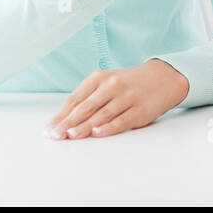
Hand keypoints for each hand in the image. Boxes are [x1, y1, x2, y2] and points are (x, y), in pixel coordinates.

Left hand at [44, 60, 189, 139]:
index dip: (61, 115)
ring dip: (84, 126)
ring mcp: (127, 97)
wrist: (163, 77)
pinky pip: (122, 120)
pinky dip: (108, 127)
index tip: (49, 129)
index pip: (75, 99)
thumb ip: (88, 97)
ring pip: (102, 114)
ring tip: (71, 135)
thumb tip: (64, 120)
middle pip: (86, 107)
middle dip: (68, 122)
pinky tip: (97, 133)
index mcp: (100, 77)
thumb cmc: (130, 83)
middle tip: (55, 135)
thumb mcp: (108, 82)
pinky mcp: (140, 110)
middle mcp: (113, 85)